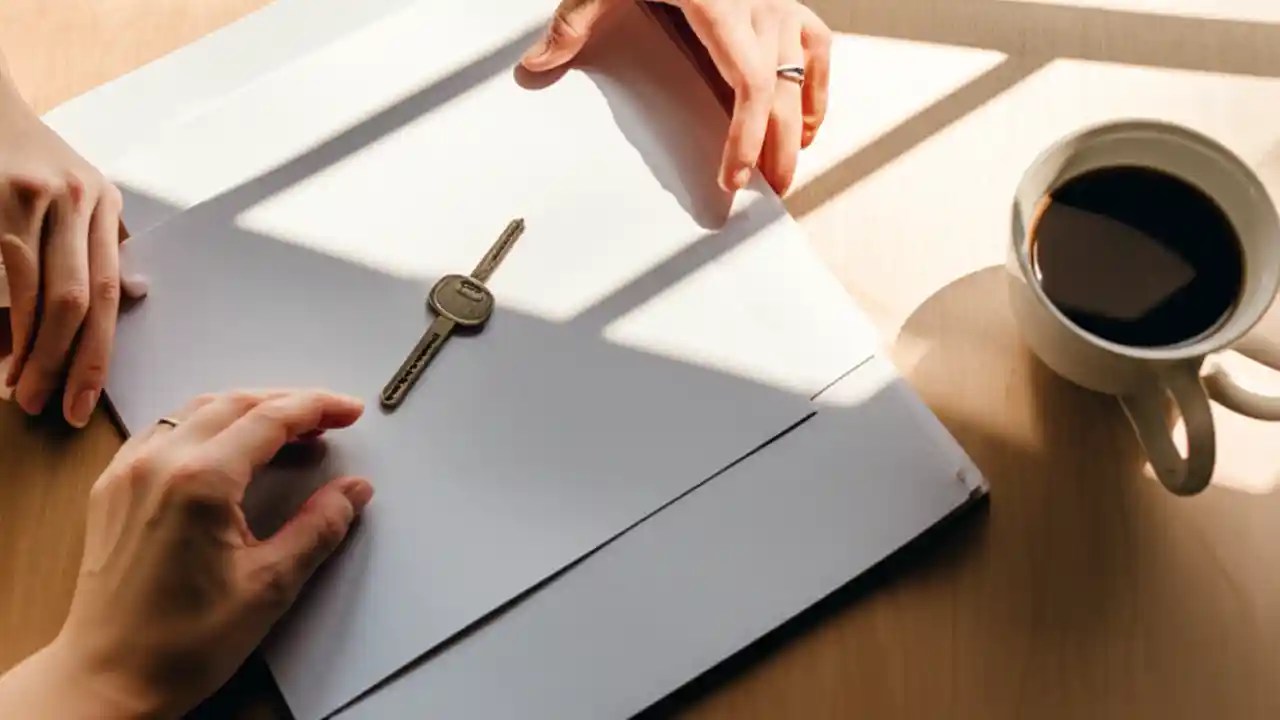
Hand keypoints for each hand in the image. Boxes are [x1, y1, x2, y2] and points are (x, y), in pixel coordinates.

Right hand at [0, 71, 145, 426]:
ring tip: (15, 387)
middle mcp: (77, 199)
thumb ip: (102, 242)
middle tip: (44, 406)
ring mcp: (32, 197)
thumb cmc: (27, 159)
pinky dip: (0, 320)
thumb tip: (133, 295)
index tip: (83, 402)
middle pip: (78, 302)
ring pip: (37, 294)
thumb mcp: (79, 190)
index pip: (108, 294)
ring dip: (25, 350)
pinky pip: (3, 276)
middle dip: (62, 363)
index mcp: (105, 203)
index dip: (97, 354)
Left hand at [0, 389, 372, 718]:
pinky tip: (227, 448)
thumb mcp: (270, 586)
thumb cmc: (180, 643)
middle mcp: (157, 464)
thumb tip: (352, 491)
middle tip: (329, 418)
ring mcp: (128, 473)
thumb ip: (318, 528)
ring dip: (247, 410)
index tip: (349, 412)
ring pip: (195, 410)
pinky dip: (204, 425)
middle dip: (288, 403)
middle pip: (234, 403)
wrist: (108, 680)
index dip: (317, 408)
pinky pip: (163, 432)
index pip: (269, 419)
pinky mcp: (111, 489)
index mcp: (199, 481)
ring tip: (289, 432)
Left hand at [521, 0, 831, 194]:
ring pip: (804, 71)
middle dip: (780, 147)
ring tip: (788, 166)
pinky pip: (815, 44)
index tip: (735, 178)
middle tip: (769, 193)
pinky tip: (809, 119)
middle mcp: (760, 2)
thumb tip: (534, 71)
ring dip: (802, 123)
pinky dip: (816, 84)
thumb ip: (571, 25)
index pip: (749, 83)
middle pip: (783, 90)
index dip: (747, 137)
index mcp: (721, 4)